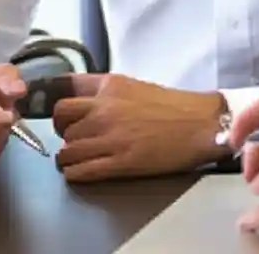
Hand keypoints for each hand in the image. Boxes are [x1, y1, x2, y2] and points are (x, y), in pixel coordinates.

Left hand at [51, 74, 228, 182]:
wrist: (202, 125)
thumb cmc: (172, 107)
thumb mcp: (133, 86)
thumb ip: (105, 91)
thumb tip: (81, 102)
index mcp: (108, 86)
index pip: (64, 90)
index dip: (57, 106)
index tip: (57, 116)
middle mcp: (104, 109)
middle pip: (60, 120)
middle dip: (62, 131)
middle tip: (71, 138)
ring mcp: (111, 136)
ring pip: (68, 148)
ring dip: (68, 155)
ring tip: (75, 158)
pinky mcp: (120, 162)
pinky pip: (82, 170)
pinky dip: (74, 173)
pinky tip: (77, 172)